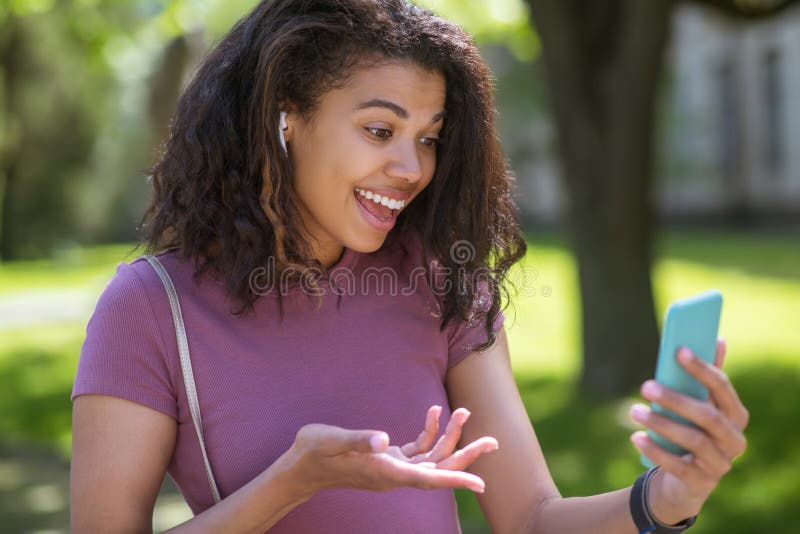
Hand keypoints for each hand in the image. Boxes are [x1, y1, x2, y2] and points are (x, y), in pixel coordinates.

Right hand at [287, 406, 498, 498]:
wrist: (300, 467)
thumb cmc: (313, 452)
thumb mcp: (331, 441)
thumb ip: (357, 440)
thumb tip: (384, 440)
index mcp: (384, 471)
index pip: (428, 478)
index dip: (456, 479)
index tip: (481, 484)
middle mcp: (393, 473)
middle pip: (438, 469)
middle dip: (466, 455)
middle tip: (493, 441)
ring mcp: (392, 467)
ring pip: (431, 458)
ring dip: (450, 438)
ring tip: (465, 412)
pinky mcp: (387, 459)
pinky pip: (417, 450)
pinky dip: (429, 432)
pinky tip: (433, 412)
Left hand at [628, 338, 748, 523]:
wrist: (686, 480)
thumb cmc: (692, 431)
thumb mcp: (698, 404)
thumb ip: (705, 377)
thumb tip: (718, 338)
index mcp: (736, 415)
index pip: (722, 387)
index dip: (701, 368)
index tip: (678, 350)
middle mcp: (735, 440)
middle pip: (707, 415)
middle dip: (675, 399)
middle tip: (645, 386)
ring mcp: (721, 464)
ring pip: (693, 440)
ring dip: (660, 423)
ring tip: (633, 411)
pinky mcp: (702, 483)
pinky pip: (678, 465)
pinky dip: (656, 450)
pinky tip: (636, 438)